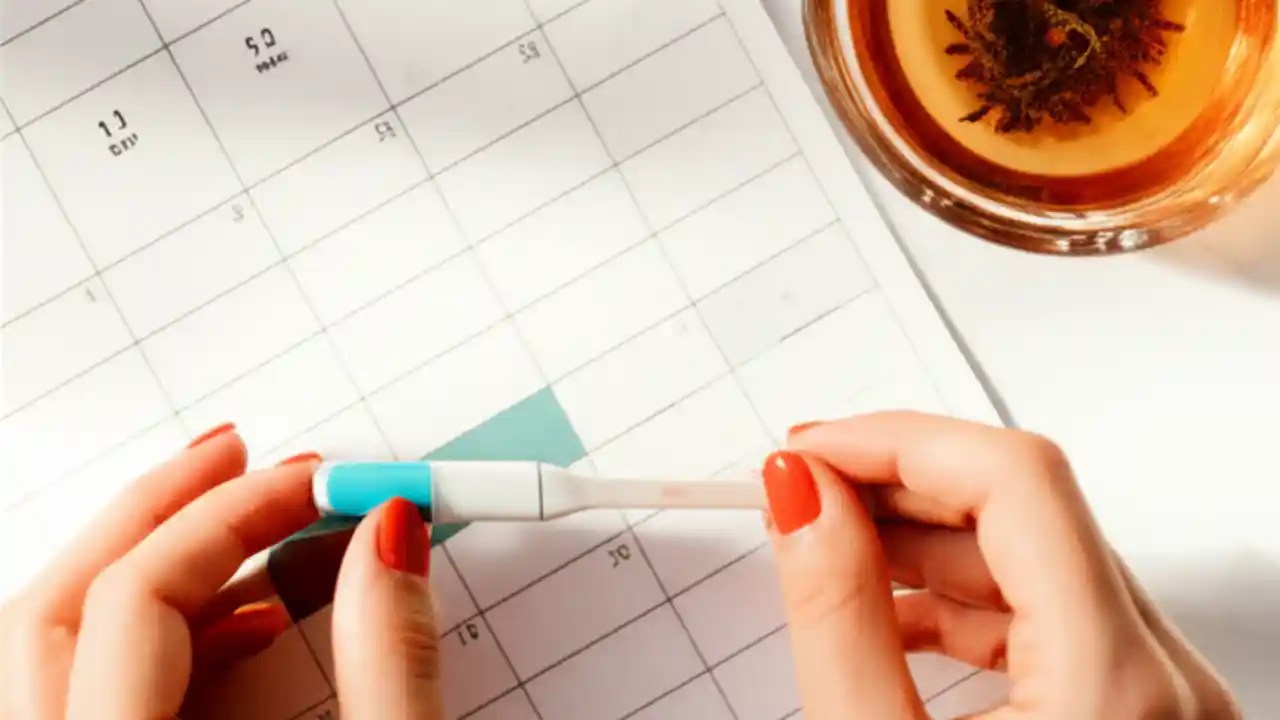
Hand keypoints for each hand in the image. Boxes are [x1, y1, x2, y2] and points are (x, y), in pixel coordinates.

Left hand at [0, 424, 442, 719]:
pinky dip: (169, 633)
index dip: (235, 518)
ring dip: (155, 562)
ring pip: (64, 642)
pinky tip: (253, 620)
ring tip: (250, 522)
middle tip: (244, 458)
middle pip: (62, 604)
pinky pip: (96, 689)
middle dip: (163, 510)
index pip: (139, 599)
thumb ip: (388, 666)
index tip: (323, 483)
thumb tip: (391, 539)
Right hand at [763, 411, 1238, 719]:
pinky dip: (961, 596)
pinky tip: (889, 610)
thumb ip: (839, 621)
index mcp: (1119, 686)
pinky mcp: (1138, 713)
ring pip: (1037, 556)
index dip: (898, 441)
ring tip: (830, 545)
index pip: (1015, 481)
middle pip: (1028, 507)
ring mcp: (1163, 698)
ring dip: (923, 537)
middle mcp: (1166, 682)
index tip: (812, 448)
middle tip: (802, 486)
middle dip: (898, 480)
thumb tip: (803, 501)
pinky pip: (1049, 614)